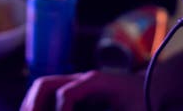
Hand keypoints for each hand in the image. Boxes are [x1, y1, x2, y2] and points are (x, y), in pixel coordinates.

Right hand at [20, 70, 144, 110]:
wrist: (151, 85)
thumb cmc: (142, 100)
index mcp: (96, 81)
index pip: (66, 93)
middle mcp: (81, 79)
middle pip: (46, 83)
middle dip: (33, 103)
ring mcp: (76, 83)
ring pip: (43, 87)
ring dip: (31, 104)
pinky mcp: (76, 91)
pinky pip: (48, 94)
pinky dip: (37, 105)